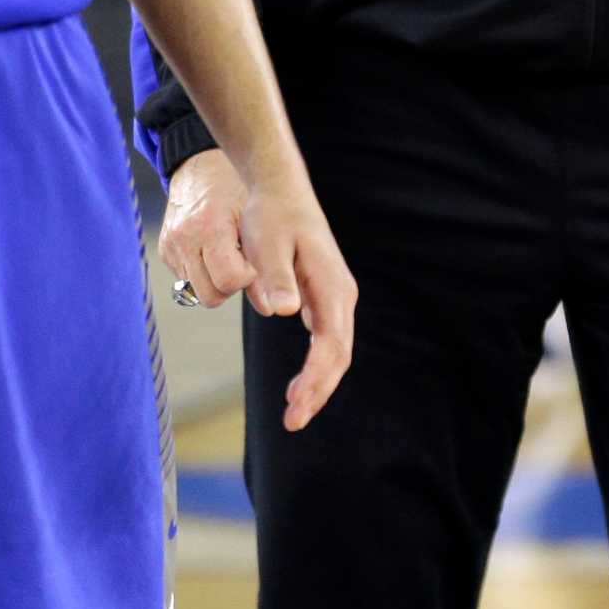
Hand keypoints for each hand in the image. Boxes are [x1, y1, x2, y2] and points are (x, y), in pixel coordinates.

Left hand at [160, 148, 356, 430]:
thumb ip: (274, 276)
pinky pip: (328, 340)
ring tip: (295, 411)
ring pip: (336, 350)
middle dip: (319, 390)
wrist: (278, 187)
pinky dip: (317, 365)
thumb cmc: (270, 215)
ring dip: (319, 382)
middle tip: (292, 421)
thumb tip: (284, 311)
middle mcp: (341, 294)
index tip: (295, 406)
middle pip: (339, 354)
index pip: (330, 344)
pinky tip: (300, 383)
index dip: (315, 379)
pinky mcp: (324, 295)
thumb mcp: (267, 242)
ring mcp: (335, 295)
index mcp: (332, 286)